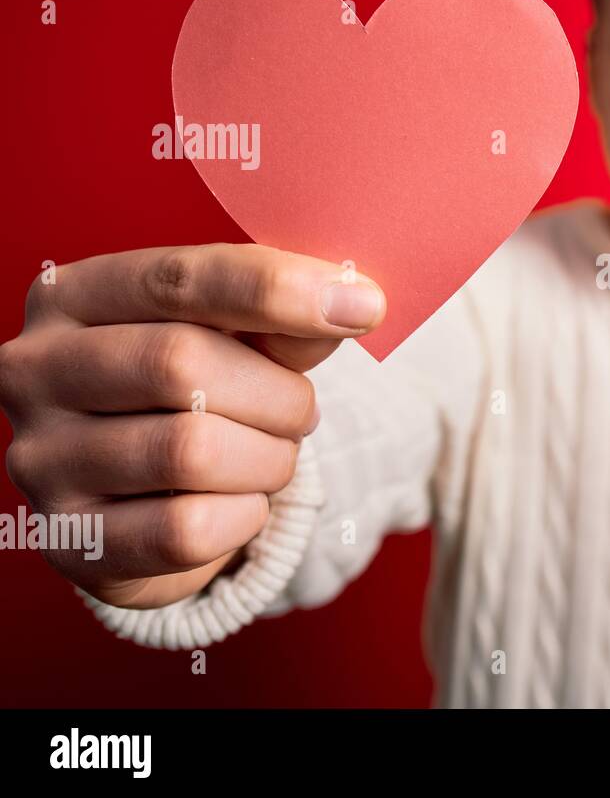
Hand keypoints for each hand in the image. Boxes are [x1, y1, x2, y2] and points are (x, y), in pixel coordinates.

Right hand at [0, 244, 385, 608]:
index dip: (278, 289)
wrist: (150, 498)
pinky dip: (242, 518)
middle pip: (179, 363)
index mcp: (74, 295)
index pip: (179, 277)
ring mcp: (41, 458)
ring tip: (272, 456)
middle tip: (303, 411)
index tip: (365, 305)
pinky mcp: (69, 540)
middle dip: (277, 394)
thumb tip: (351, 303)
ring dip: (267, 459)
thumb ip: (284, 320)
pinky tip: (238, 504)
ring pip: (189, 452)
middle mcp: (35, 369)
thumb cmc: (202, 391)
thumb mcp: (241, 338)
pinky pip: (186, 531)